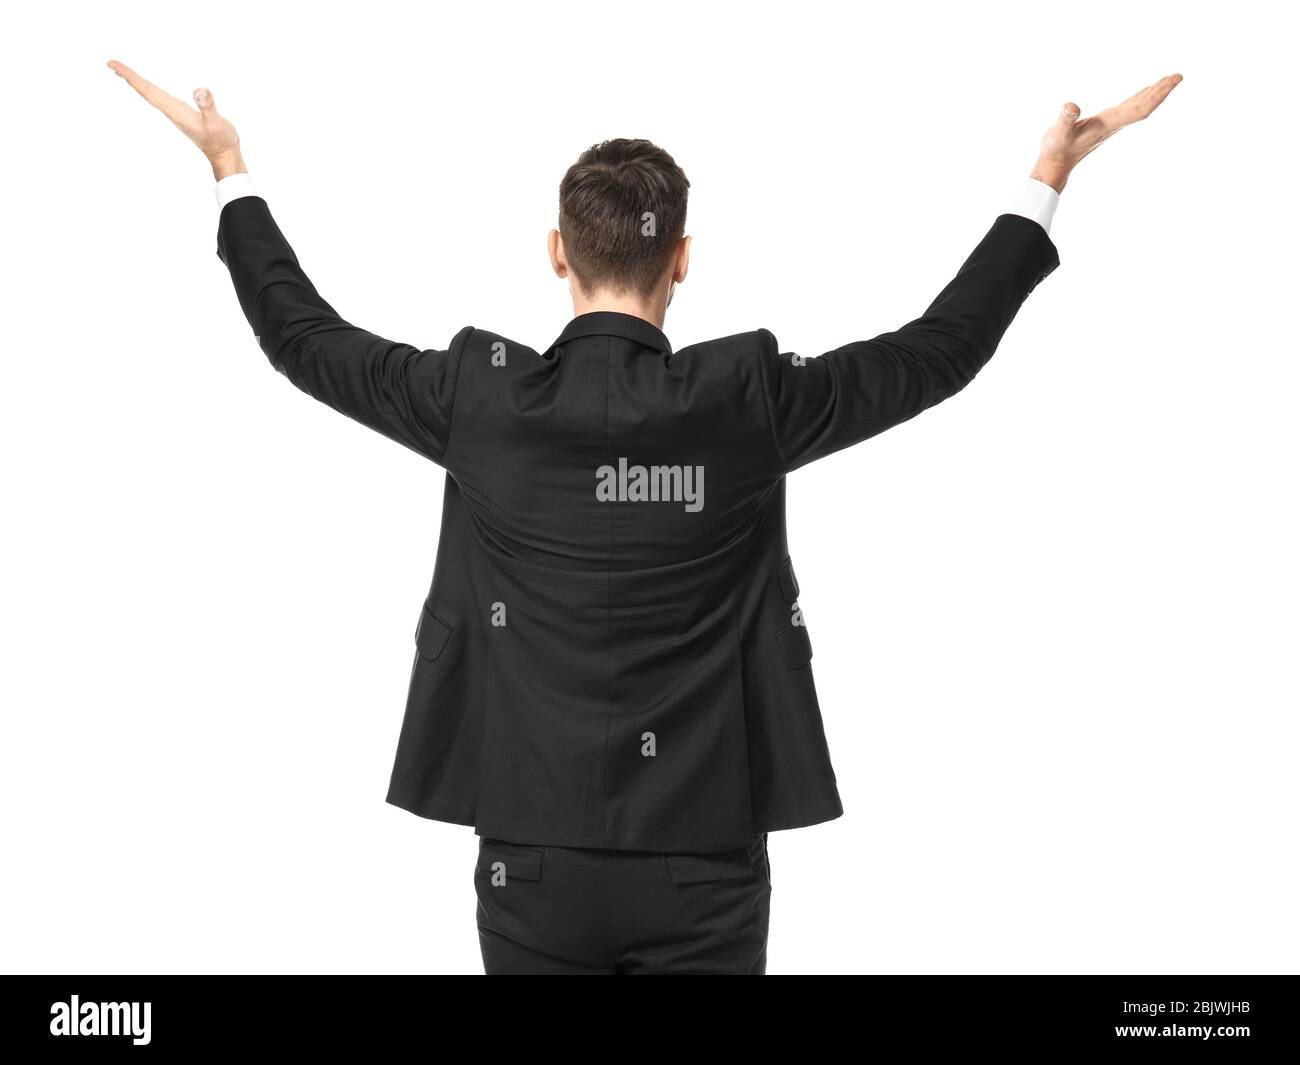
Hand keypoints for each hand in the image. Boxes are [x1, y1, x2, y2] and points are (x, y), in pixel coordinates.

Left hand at [107, 60, 245, 180]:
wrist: (224, 156)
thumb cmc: (221, 141)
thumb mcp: (217, 123)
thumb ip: (208, 107)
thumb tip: (199, 91)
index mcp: (176, 111)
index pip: (149, 91)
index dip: (132, 77)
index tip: (115, 66)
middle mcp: (172, 111)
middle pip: (146, 92)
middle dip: (129, 77)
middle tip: (111, 63)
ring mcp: (176, 113)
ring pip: (151, 95)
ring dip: (137, 84)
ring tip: (124, 74)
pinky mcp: (182, 114)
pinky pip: (160, 99)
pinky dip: (150, 90)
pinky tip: (149, 89)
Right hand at [1031, 73, 1183, 192]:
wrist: (1055, 165)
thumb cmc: (1056, 149)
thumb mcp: (1058, 133)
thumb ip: (1065, 120)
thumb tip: (1071, 107)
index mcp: (1108, 124)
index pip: (1140, 108)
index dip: (1157, 95)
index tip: (1172, 80)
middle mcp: (1114, 124)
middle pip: (1144, 107)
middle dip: (1161, 91)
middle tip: (1178, 76)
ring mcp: (1111, 124)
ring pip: (1138, 107)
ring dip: (1154, 94)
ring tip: (1168, 81)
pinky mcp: (1105, 124)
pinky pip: (1129, 109)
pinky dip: (1141, 98)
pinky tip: (1144, 92)